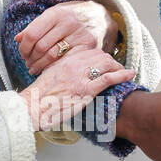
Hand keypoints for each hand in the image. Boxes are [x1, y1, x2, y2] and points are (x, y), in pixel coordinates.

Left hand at [14, 0, 118, 74]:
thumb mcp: (51, 17)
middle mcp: (69, 23)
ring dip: (40, 65)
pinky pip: (66, 61)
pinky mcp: (88, 46)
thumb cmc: (69, 18)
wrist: (97, 16)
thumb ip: (34, 27)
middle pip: (41, 47)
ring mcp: (80, 35)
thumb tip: (18, 39)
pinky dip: (54, 68)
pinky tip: (49, 70)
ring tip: (35, 68)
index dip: (24, 48)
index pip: (32, 35)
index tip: (22, 54)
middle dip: (31, 59)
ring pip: (52, 56)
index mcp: (56, 14)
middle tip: (28, 64)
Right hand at [19, 49, 133, 131]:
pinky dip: (122, 75)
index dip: (100, 57)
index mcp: (64, 61)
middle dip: (111, 61)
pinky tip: (129, 75)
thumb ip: (60, 75)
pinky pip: (108, 78)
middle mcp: (73, 65)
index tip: (105, 62)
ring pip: (106, 64)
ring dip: (118, 67)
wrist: (30, 108)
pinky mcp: (85, 90)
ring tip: (125, 73)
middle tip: (118, 68)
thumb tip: (67, 80)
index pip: (88, 52)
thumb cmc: (37, 100)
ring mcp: (80, 77)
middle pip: (100, 55)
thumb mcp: (48, 80)